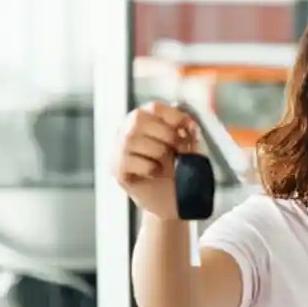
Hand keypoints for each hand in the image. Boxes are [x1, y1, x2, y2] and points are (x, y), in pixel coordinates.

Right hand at [112, 100, 197, 219]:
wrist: (171, 199)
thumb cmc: (179, 168)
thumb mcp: (190, 148)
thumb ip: (190, 135)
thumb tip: (190, 127)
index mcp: (147, 118)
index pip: (155, 107)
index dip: (175, 116)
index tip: (190, 128)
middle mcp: (127, 129)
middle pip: (141, 120)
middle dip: (167, 136)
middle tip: (179, 150)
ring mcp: (119, 148)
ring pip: (135, 140)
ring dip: (159, 154)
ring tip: (164, 163)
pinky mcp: (117, 168)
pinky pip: (134, 162)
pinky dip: (151, 169)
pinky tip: (154, 174)